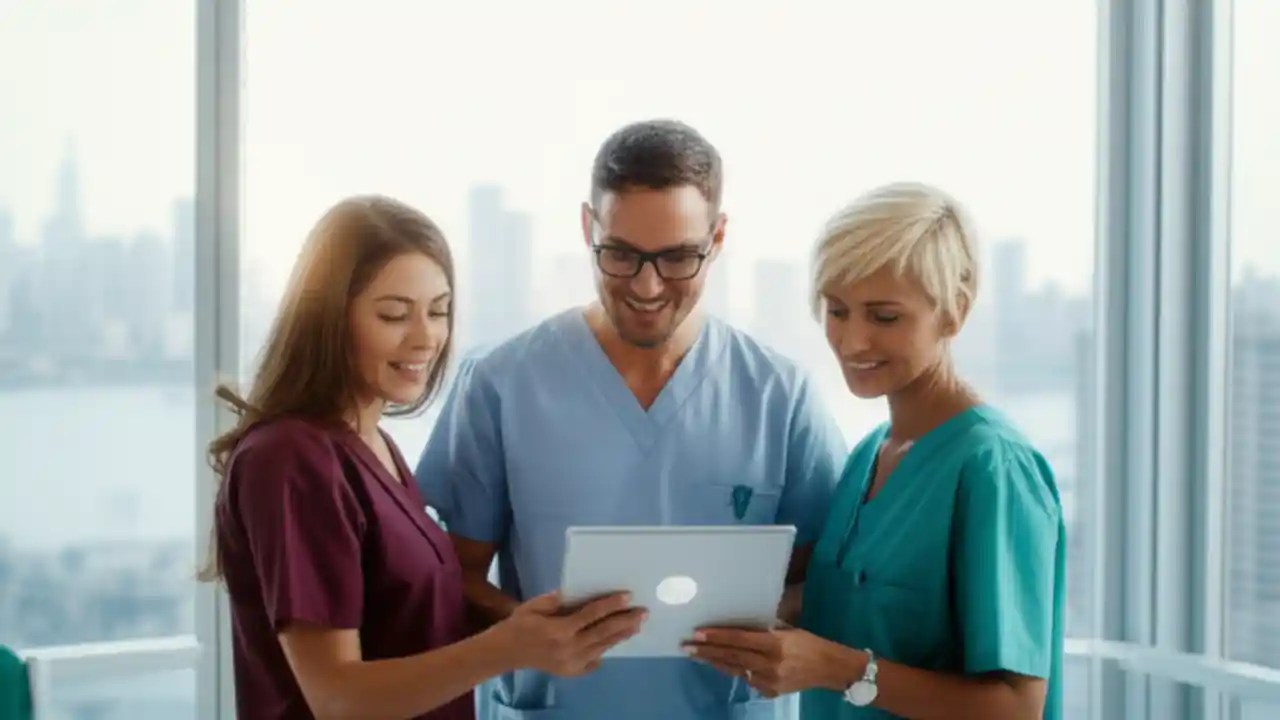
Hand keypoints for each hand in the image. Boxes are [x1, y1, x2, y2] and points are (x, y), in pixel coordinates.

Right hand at [490, 591, 646, 676]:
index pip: (591, 614)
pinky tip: (618, 639)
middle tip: (643, 612)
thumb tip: (573, 592)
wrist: (506, 652)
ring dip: (621, 635)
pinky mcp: (572, 672)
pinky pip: (594, 661)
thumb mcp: (533, 606)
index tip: (627, 596)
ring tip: (637, 625)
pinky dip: (606, 649)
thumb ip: (553, 600)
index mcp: (559, 630)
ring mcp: (572, 663)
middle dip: (625, 621)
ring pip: (602, 647)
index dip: (610, 604)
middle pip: (603, 632)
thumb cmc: (520, 624)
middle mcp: (569, 648)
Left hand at [683, 626, 855, 697]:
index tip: (698, 633)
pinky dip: (734, 671)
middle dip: (707, 651)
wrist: (830, 669)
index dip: (717, 636)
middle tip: (686, 646)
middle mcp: (770, 664)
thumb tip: (738, 627)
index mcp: (775, 644)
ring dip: (715, 662)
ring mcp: (769, 681)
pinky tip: (721, 664)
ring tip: (697, 655)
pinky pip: (747, 679)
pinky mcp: (770, 692)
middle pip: (732, 656)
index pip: (739, 639)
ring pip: (736, 670)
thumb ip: (764, 631)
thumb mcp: (788, 630)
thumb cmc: (809, 643)